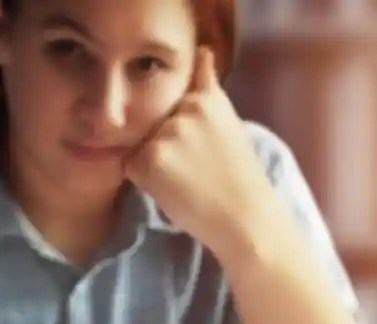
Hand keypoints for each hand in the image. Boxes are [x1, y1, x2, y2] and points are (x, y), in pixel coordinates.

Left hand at [125, 47, 280, 262]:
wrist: (245, 219)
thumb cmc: (240, 177)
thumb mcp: (229, 122)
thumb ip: (207, 90)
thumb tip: (202, 51)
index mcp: (206, 98)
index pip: (174, 102)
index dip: (181, 127)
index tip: (201, 149)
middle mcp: (185, 109)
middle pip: (155, 122)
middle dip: (166, 142)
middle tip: (196, 169)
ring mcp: (165, 134)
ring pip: (142, 144)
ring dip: (154, 161)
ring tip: (186, 181)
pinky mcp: (149, 160)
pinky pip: (131, 166)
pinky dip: (144, 180)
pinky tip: (172, 190)